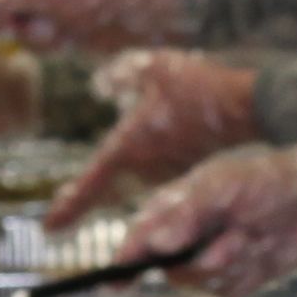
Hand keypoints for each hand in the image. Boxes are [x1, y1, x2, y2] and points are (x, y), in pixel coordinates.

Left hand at [45, 49, 262, 225]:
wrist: (246, 108)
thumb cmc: (198, 88)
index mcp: (131, 146)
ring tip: (96, 201)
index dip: (69, 206)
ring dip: (118, 199)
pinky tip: (145, 169)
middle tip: (61, 222)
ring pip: (135, 193)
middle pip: (110, 196)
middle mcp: (146, 169)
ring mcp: (168, 174)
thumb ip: (122, 74)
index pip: (91, 183)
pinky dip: (147, 183)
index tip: (50, 228)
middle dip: (87, 208)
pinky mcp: (188, 172)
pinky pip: (160, 187)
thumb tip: (99, 83)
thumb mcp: (154, 68)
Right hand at [128, 127, 296, 294]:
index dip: (127, 258)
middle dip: (195, 260)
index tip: (117, 280)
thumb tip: (152, 242)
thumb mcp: (223, 187)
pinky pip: (227, 293)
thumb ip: (185, 214)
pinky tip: (262, 254)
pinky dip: (242, 278)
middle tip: (229, 242)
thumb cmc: (272, 181)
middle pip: (168, 266)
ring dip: (224, 267)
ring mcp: (219, 257)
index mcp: (183, 204)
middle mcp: (196, 233)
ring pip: (198, 283)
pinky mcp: (244, 277)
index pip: (144, 235)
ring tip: (251, 241)